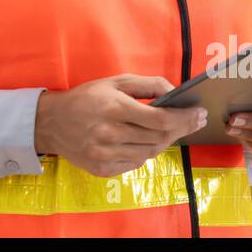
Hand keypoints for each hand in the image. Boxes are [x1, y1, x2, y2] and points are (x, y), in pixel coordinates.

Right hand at [34, 74, 208, 177]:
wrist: (51, 123)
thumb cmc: (86, 98)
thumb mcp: (115, 82)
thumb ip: (148, 85)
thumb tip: (175, 93)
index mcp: (114, 108)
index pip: (160, 119)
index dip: (184, 118)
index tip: (199, 113)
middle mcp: (110, 134)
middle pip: (159, 138)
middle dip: (182, 128)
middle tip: (195, 120)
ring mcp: (105, 155)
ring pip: (151, 153)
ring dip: (165, 141)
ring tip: (172, 129)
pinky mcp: (102, 170)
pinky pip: (135, 163)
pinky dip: (145, 152)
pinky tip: (145, 141)